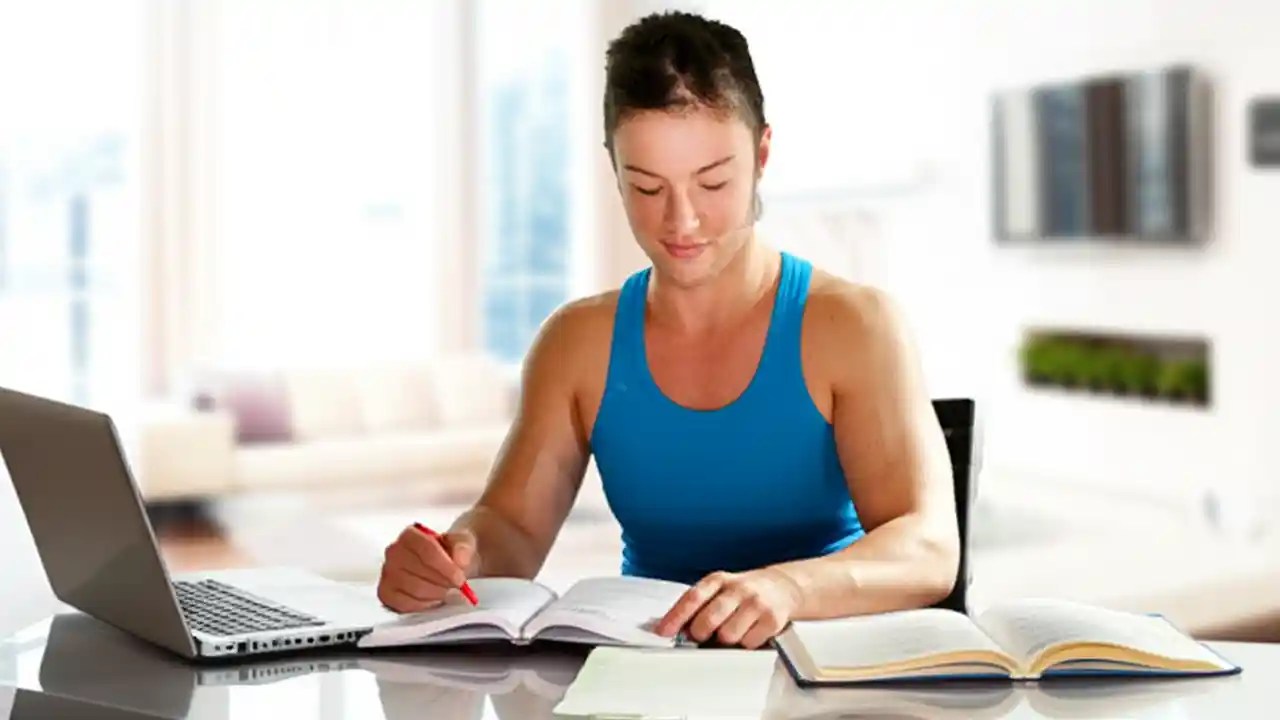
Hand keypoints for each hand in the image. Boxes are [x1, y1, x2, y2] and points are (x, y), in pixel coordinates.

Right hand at [377, 525, 478, 612]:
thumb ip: (463, 547)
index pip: (426, 549)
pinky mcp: (385, 593)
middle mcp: (394, 551)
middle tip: (456, 585)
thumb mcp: (462, 542)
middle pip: (420, 571)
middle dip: (443, 581)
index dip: (445, 567)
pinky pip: (405, 604)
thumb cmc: (449, 552)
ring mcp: (387, 573)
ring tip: (445, 589)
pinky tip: (433, 598)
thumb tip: (460, 561)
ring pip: (415, 589)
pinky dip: (423, 605)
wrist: (444, 564)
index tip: (460, 579)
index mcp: (410, 535)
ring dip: (436, 593)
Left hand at [654, 568, 802, 648]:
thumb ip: (696, 605)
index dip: (676, 616)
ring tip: (730, 630)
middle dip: (700, 633)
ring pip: (728, 636)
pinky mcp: (772, 620)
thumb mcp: (718, 589)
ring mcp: (756, 603)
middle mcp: (738, 589)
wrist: (781, 587)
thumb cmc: (742, 592)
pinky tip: (747, 632)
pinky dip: (744, 644)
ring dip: (725, 640)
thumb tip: (669, 627)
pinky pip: (748, 644)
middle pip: (709, 620)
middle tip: (703, 634)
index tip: (663, 631)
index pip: (693, 598)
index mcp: (718, 580)